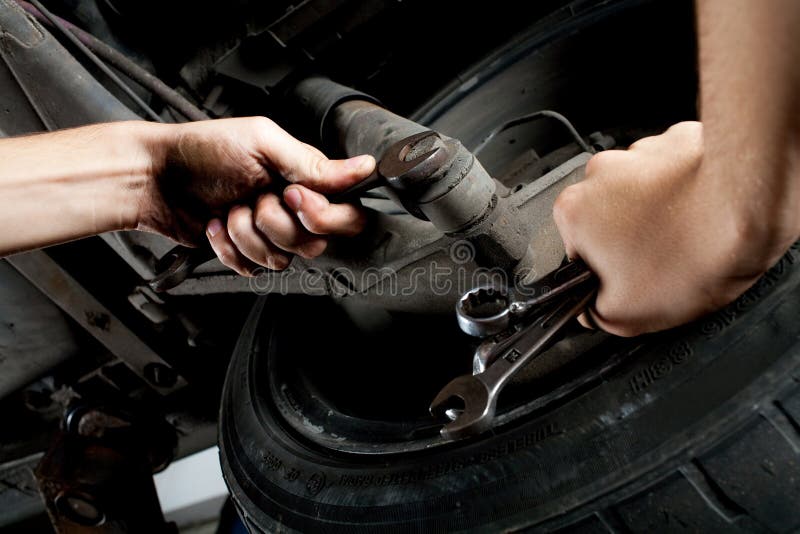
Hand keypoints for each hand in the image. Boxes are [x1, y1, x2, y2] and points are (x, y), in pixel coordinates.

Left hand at [137, 117, 375, 274]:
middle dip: (277, 223)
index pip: (346, 214)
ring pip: (282, 259)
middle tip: (254, 198)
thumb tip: (364, 166)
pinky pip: (253, 269)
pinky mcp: (244, 253)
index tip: (291, 194)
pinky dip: (229, 248)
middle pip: (315, 242)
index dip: (322, 214)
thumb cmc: (204, 150)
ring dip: (248, 233)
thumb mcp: (263, 144)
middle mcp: (293, 210)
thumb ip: (315, 164)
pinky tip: (217, 224)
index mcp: (306, 180)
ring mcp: (269, 233)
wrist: (155, 177)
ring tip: (229, 208)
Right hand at [553, 121, 781, 335]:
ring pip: (639, 192)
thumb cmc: (691, 252)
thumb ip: (594, 314)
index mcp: (574, 211)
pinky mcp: (675, 142)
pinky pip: (673, 171)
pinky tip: (701, 212)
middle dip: (627, 238)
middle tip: (658, 260)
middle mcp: (599, 173)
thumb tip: (591, 310)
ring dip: (657, 212)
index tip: (625, 279)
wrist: (747, 209)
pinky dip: (685, 189)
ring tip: (685, 235)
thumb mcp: (626, 315)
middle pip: (605, 217)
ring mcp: (639, 152)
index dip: (603, 271)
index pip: (576, 250)